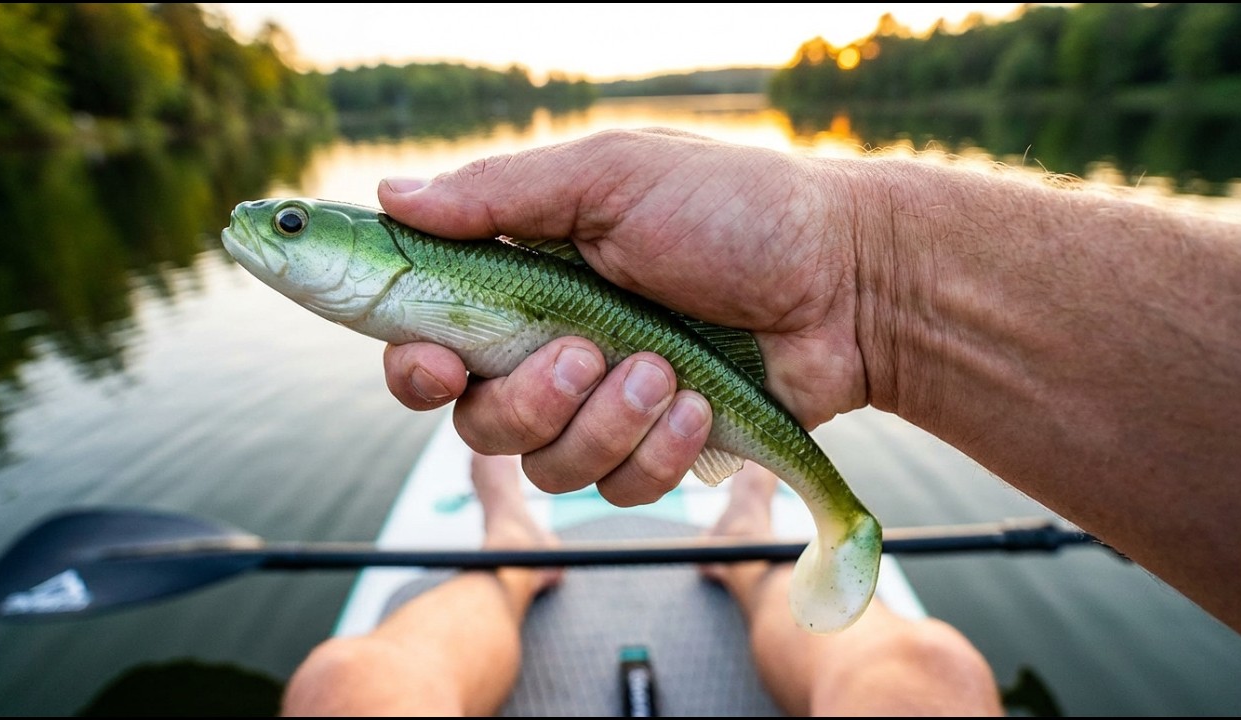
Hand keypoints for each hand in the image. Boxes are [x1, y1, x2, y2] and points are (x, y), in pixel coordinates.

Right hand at [379, 129, 870, 503]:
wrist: (847, 278)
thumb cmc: (735, 209)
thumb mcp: (613, 177)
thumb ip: (501, 195)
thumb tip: (393, 196)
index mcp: (527, 282)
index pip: (431, 342)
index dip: (417, 369)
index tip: (438, 366)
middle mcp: (552, 350)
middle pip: (479, 422)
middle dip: (529, 400)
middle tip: (588, 353)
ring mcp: (605, 407)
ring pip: (548, 465)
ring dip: (606, 422)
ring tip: (669, 371)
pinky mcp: (657, 450)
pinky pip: (620, 487)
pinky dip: (658, 452)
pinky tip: (699, 407)